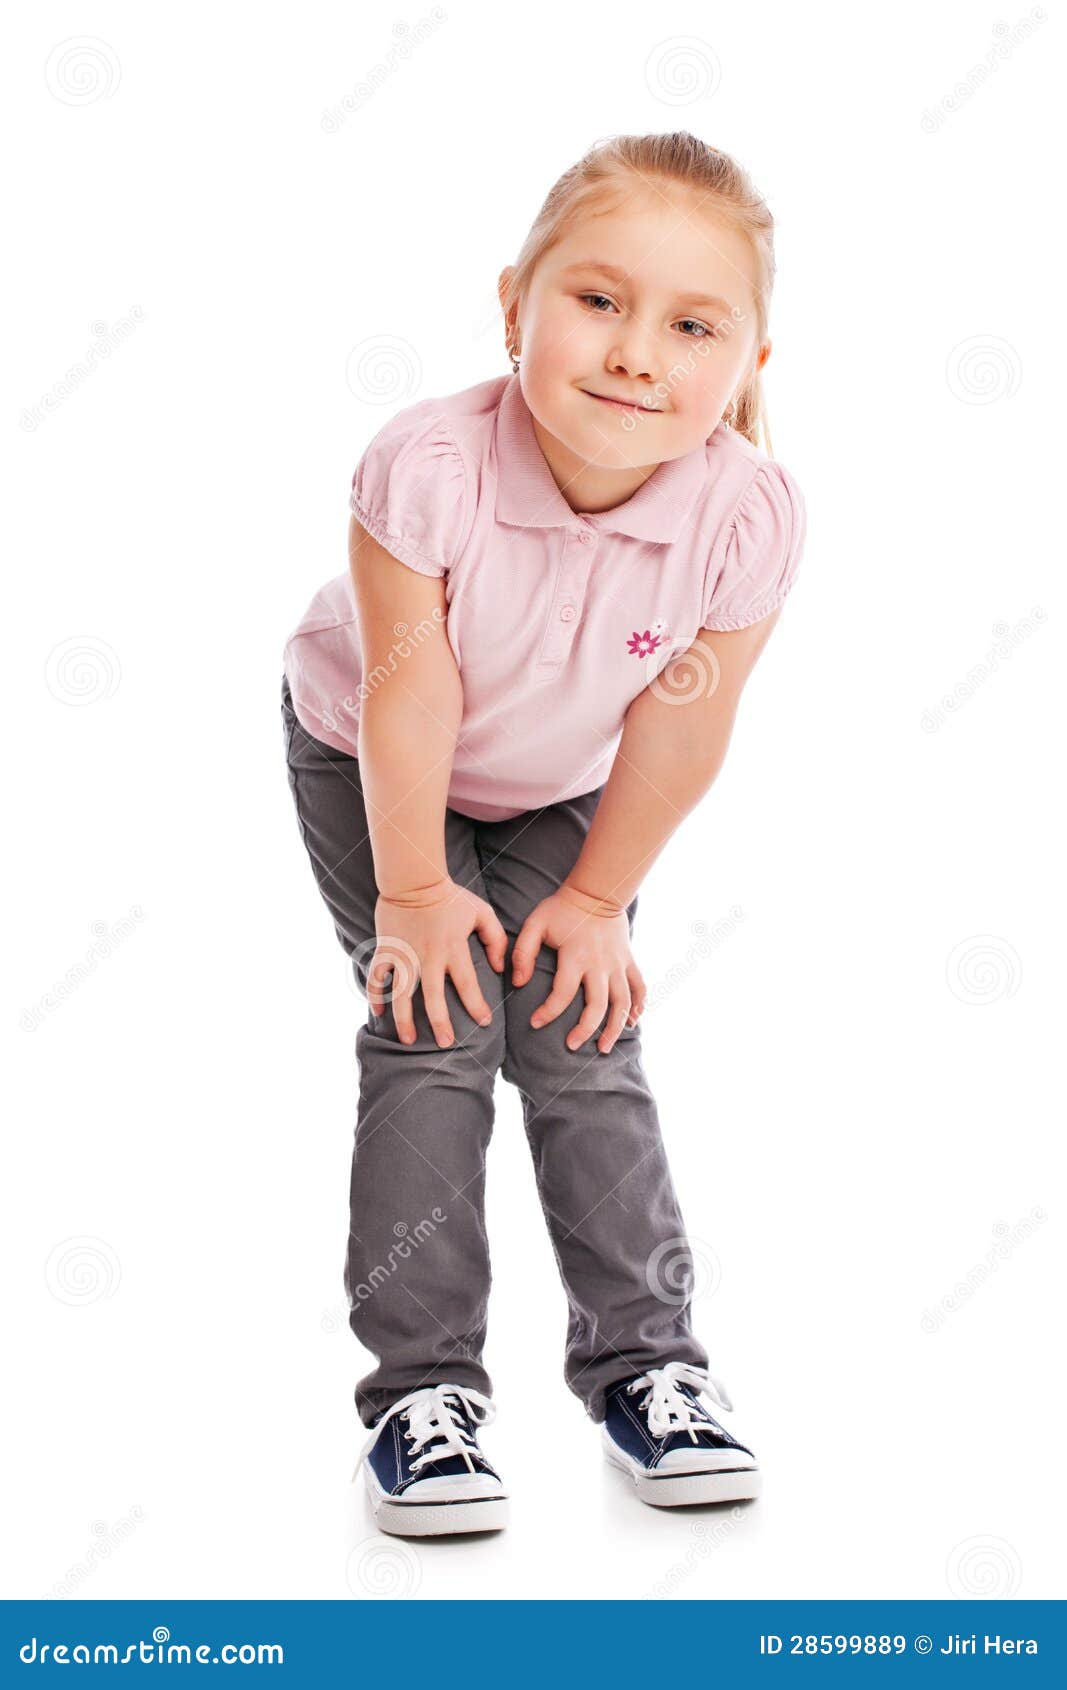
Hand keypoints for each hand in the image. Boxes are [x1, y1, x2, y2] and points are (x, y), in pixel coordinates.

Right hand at [370, 876, 508, 1048]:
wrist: (413, 878)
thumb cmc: (451, 897)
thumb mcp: (481, 912)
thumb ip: (496, 939)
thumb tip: (499, 967)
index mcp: (452, 948)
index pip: (468, 984)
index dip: (477, 1005)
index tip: (484, 1023)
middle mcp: (427, 956)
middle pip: (433, 996)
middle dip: (440, 1022)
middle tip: (446, 1044)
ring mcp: (404, 954)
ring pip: (401, 993)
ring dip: (404, 1019)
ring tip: (409, 1040)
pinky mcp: (386, 949)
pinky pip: (376, 976)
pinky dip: (375, 995)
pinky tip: (379, 1014)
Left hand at [510, 882, 646, 1054]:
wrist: (598, 891)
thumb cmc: (562, 909)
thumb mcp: (535, 924)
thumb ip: (522, 952)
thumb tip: (518, 982)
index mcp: (575, 956)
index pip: (562, 993)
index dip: (548, 1012)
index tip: (535, 1023)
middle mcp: (600, 964)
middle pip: (597, 1006)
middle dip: (585, 1030)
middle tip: (572, 1045)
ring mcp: (618, 964)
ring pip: (622, 1003)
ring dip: (615, 1028)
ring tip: (603, 1047)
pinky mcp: (629, 961)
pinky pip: (639, 987)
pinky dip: (638, 1006)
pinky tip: (631, 1022)